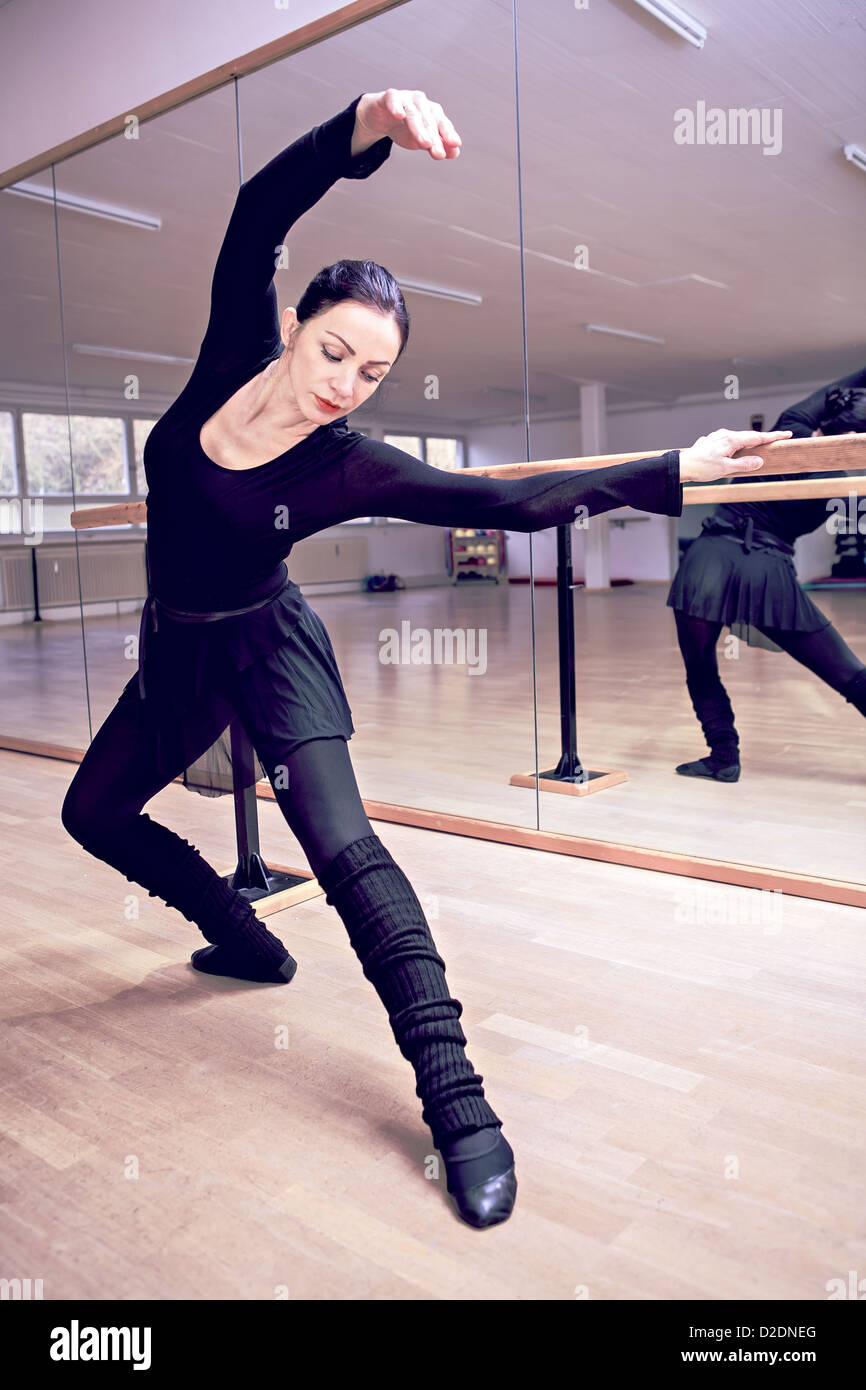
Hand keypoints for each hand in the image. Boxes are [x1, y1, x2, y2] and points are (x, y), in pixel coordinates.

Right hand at [355, 89, 461, 159]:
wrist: (380, 117)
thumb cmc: (404, 128)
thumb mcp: (420, 140)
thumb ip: (437, 145)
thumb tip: (455, 152)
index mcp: (432, 113)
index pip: (442, 123)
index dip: (449, 133)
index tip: (455, 144)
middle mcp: (422, 103)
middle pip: (429, 121)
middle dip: (434, 138)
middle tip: (439, 154)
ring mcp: (406, 98)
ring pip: (414, 113)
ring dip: (419, 129)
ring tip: (424, 143)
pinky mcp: (390, 96)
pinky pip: (393, 99)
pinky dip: (396, 107)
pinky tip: (399, 116)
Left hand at [678, 429, 792, 482]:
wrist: (681, 466)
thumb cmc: (702, 468)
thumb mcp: (726, 469)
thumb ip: (744, 465)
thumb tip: (759, 461)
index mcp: (731, 439)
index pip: (757, 437)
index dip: (773, 436)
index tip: (786, 434)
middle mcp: (725, 434)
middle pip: (749, 436)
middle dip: (763, 438)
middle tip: (778, 439)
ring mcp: (717, 436)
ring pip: (738, 438)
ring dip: (749, 442)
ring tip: (760, 445)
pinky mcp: (712, 441)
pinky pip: (729, 441)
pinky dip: (737, 445)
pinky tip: (737, 450)